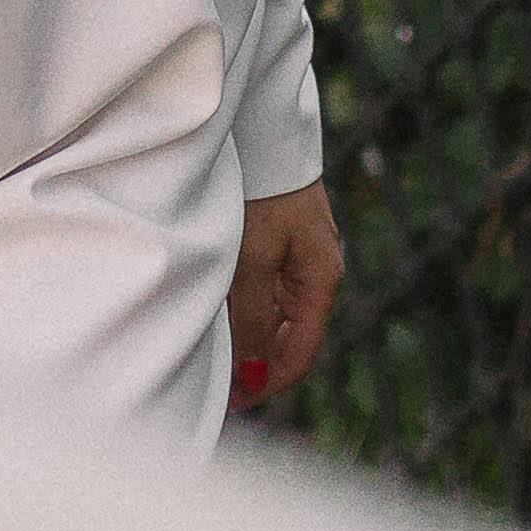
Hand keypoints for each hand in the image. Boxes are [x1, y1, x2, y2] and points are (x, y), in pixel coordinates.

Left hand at [228, 182, 343, 415]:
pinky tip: (216, 307)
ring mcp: (300, 250)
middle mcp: (316, 268)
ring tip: (209, 349)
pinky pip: (267, 285)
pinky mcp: (281, 233)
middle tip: (215, 383)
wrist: (259, 126)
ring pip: (275, 311)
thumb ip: (254, 320)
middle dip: (255, 363)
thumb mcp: (252, 261)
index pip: (299, 354)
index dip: (265, 384)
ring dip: (248, 335)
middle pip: (288, 335)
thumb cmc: (257, 192)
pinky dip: (245, 305)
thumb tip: (253, 373)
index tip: (230, 404)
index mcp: (321, 279)